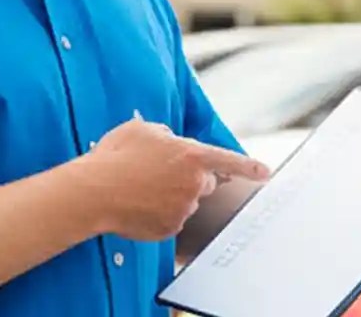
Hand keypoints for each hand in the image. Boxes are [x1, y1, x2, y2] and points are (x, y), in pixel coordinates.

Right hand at [81, 116, 270, 241]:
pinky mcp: (169, 230)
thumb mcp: (143, 130)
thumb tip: (169, 142)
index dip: (250, 167)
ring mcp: (183, 210)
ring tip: (139, 188)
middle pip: (204, 183)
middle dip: (189, 179)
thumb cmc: (115, 156)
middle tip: (158, 174)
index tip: (266, 173)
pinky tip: (137, 205)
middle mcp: (194, 185)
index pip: (229, 161)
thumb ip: (166, 136)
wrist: (94, 191)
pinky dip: (158, 214)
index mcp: (192, 156)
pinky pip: (170, 220)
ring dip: (170, 196)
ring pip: (185, 202)